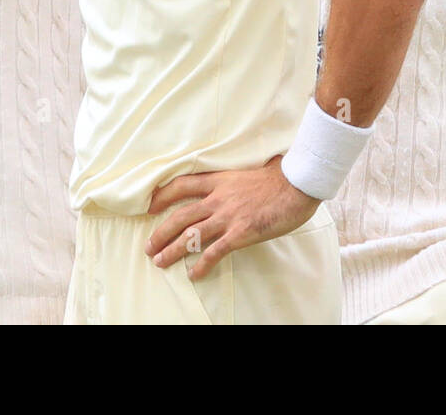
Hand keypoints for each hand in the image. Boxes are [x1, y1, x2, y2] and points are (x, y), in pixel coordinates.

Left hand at [144, 156, 318, 279]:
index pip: (182, 185)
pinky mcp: (240, 233)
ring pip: (191, 235)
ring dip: (172, 250)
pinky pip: (214, 252)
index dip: (162, 195)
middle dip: (160, 233)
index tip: (150, 205)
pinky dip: (201, 265)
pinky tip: (193, 274)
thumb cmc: (279, 176)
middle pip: (180, 216)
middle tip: (149, 246)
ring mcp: (228, 216)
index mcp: (219, 181)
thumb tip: (231, 182)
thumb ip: (234, 180)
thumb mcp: (248, 171)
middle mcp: (218, 198)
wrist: (297, 184)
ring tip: (160, 261)